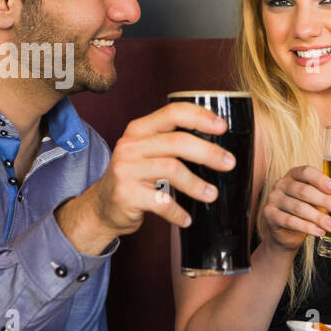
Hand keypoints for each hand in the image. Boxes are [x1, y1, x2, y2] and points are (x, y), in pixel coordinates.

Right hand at [59, 102, 235, 253]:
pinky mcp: (125, 194)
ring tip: (212, 195)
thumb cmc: (135, 177)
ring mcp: (126, 169)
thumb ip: (172, 142)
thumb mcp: (148, 152)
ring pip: (171, 169)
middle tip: (229, 163)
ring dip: (196, 184)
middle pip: (177, 142)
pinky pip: (160, 202)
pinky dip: (177, 212)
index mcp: (140, 129)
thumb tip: (219, 146)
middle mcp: (131, 145)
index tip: (222, 127)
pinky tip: (186, 219)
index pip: (173, 112)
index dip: (200, 117)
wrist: (101, 206)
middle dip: (208, 152)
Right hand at [260, 165, 330, 252]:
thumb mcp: (325, 204)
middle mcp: (283, 184)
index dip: (320, 178)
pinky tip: (319, 232)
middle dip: (325, 201)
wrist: (286, 232)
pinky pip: (289, 221)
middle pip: (304, 191)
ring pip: (298, 208)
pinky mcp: (270, 215)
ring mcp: (274, 199)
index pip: (306, 171)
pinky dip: (306, 227)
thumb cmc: (310, 211)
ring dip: (318, 218)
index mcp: (296, 174)